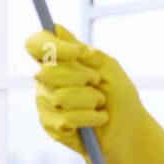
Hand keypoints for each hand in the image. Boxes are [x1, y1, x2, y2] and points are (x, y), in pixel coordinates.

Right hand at [25, 22, 163, 163]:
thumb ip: (85, 52)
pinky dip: (89, 118)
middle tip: (96, 83)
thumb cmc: (119, 97)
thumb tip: (58, 30)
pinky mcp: (50, 125)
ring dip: (89, 100)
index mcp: (59, 61)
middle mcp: (47, 80)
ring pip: (59, 97)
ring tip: (99, 104)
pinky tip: (96, 120)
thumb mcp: (110, 69)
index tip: (77, 51)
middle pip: (48, 71)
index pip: (37, 44)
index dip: (52, 45)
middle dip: (81, 78)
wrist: (127, 132)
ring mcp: (45, 103)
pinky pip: (65, 119)